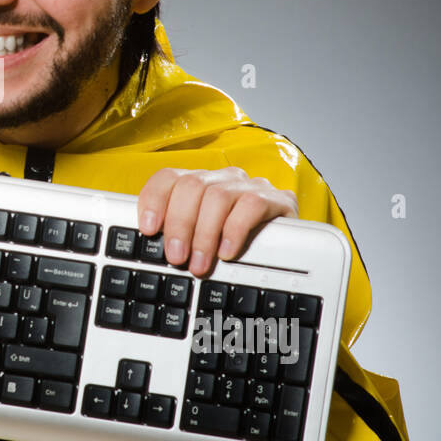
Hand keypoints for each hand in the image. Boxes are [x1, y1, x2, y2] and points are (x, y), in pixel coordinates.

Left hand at [137, 166, 297, 277]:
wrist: (291, 247)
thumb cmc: (239, 244)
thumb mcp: (203, 238)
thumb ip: (180, 235)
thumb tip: (153, 249)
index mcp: (201, 182)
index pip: (169, 177)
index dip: (154, 200)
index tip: (148, 229)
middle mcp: (224, 179)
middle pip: (191, 186)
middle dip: (179, 224)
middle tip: (176, 257)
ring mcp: (250, 186)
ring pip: (218, 196)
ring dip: (204, 234)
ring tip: (200, 264)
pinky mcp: (277, 199)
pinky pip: (252, 206)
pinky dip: (235, 230)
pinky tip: (228, 252)